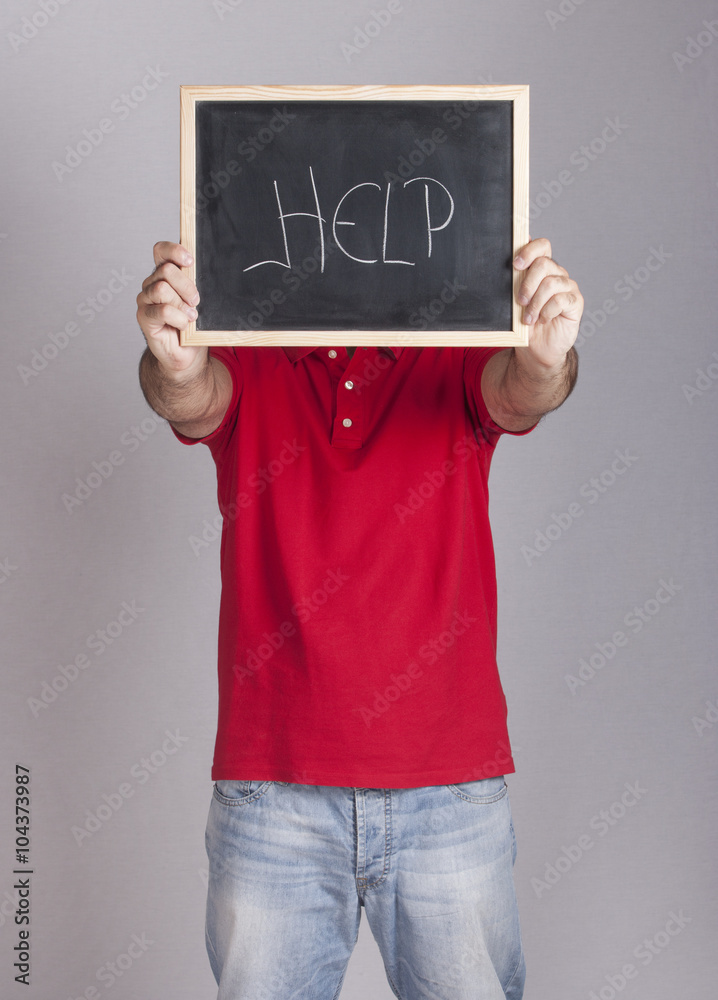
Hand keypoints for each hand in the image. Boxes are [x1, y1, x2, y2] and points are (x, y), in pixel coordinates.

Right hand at [136, 241, 205, 374]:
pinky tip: (183, 326)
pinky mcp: (144, 316)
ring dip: (182, 304)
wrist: (187, 354)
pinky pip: (162, 310)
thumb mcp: (199, 301)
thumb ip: (196, 284)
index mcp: (165, 275)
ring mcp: (145, 300)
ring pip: (162, 288)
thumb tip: (206, 269)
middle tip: (196, 301)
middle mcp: (152, 284)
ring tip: (191, 317)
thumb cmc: (194, 326)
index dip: (174, 250)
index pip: (161, 251)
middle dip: (186, 285)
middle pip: (165, 270)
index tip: (190, 261)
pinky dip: (178, 318)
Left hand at [513, 237, 583, 367]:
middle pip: (544, 264)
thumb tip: (509, 264)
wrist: (536, 349)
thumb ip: (513, 283)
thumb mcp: (514, 303)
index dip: (529, 251)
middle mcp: (557, 274)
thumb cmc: (524, 324)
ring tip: (528, 318)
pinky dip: (547, 311)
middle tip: (520, 301)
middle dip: (527, 284)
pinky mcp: (575, 302)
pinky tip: (543, 320)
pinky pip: (560, 300)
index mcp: (541, 269)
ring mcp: (568, 287)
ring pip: (551, 283)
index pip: (542, 246)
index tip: (516, 265)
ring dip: (535, 303)